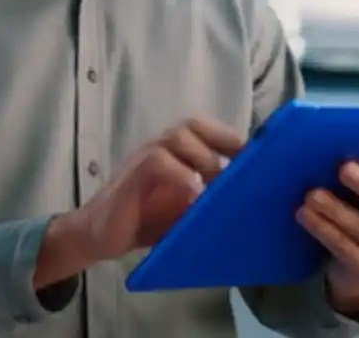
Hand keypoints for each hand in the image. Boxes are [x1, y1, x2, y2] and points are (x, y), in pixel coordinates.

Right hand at [34, 118, 243, 287]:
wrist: (99, 235)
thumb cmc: (148, 220)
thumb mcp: (188, 209)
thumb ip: (210, 198)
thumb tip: (249, 198)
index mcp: (178, 152)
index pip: (207, 128)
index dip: (232, 138)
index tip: (259, 158)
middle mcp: (162, 148)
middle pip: (194, 124)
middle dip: (220, 141)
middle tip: (240, 170)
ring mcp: (145, 158)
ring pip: (177, 136)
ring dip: (202, 158)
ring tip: (215, 185)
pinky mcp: (132, 176)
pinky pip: (157, 161)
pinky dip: (179, 175)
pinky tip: (193, 194)